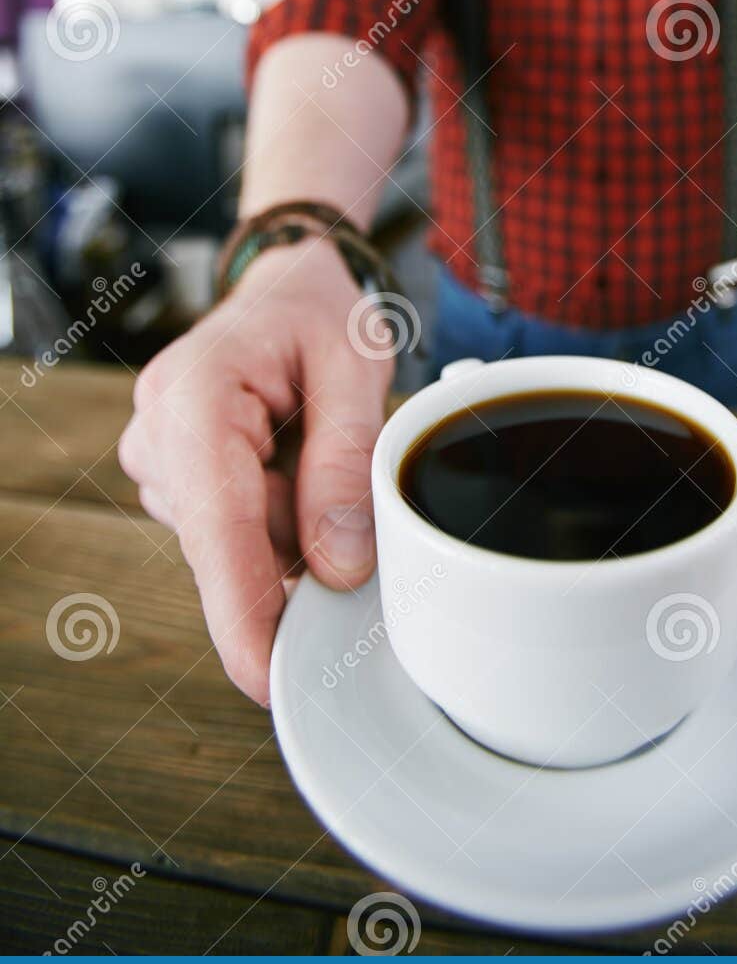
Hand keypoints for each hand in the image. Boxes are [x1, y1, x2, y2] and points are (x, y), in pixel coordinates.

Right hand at [119, 238, 392, 703]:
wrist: (287, 288)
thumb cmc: (320, 316)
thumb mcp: (354, 372)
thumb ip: (346, 467)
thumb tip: (338, 570)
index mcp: (194, 396)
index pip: (218, 528)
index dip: (242, 610)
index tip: (265, 676)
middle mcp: (156, 433)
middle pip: (233, 544)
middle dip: (300, 531)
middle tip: (338, 447)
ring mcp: (155, 461)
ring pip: (239, 544)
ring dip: (291, 515)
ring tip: (308, 436)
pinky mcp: (172, 483)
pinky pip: (235, 532)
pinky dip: (275, 511)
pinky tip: (287, 456)